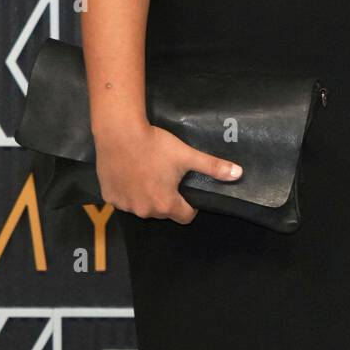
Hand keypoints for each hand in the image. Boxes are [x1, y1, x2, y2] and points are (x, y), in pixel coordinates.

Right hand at [94, 122, 243, 224]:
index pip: (185, 215)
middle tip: (165, 175)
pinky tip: (129, 174)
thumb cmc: (155, 145)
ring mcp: (125, 206)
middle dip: (166, 198)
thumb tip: (239, 174)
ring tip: (146, 173)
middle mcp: (145, 211)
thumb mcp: (186, 155)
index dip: (189, 203)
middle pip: (162, 211)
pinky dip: (127, 191)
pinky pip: (123, 200)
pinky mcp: (109, 197)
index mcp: (166, 204)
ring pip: (142, 206)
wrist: (119, 133)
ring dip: (145, 195)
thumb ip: (213, 167)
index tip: (185, 187)